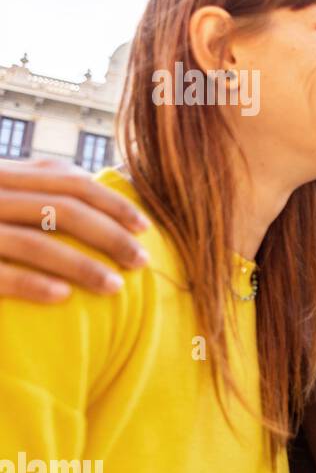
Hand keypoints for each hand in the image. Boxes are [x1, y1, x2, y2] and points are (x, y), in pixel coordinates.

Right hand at [0, 158, 149, 301]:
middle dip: (110, 235)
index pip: (68, 182)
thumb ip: (33, 192)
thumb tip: (95, 188)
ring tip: (115, 287)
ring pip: (36, 244)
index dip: (112, 203)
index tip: (144, 226)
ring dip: (83, 266)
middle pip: (63, 210)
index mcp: (3, 176)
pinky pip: (3, 273)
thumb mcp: (2, 195)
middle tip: (141, 261)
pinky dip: (35, 284)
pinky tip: (64, 296)